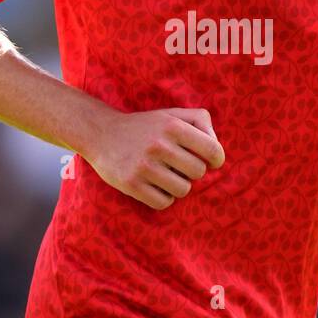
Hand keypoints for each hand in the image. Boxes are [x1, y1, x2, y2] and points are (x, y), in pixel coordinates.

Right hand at [86, 105, 224, 208]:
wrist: (101, 133)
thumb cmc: (145, 126)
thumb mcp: (171, 114)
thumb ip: (200, 121)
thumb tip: (216, 150)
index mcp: (172, 125)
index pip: (212, 150)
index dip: (217, 159)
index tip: (212, 162)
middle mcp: (158, 145)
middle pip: (198, 172)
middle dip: (192, 171)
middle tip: (179, 166)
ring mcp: (144, 166)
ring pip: (183, 190)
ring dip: (178, 186)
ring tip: (166, 175)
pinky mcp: (131, 184)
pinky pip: (164, 202)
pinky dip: (163, 197)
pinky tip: (154, 186)